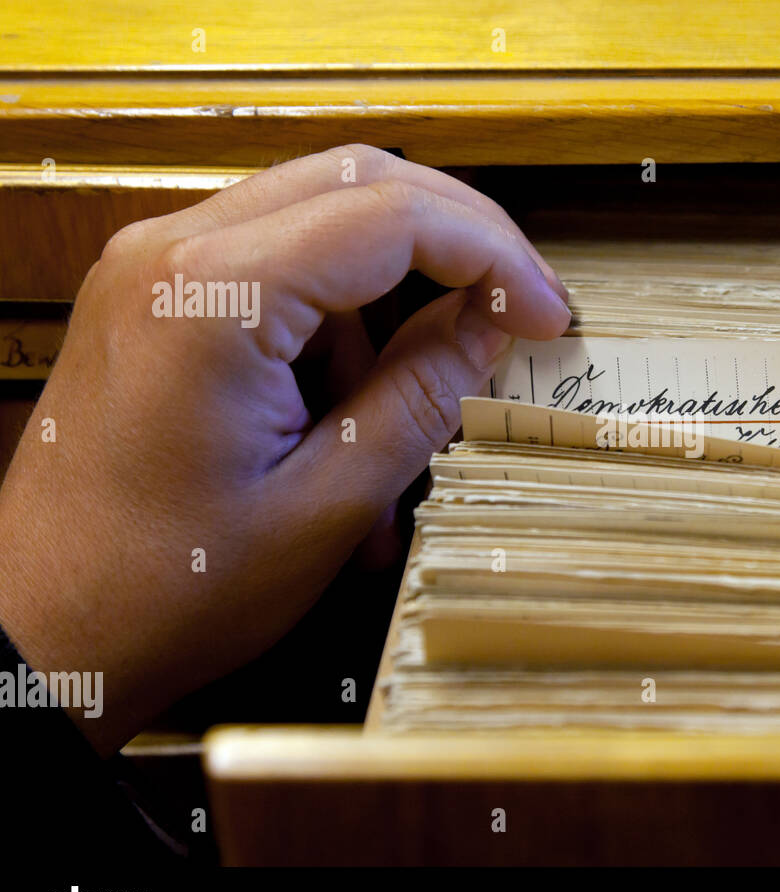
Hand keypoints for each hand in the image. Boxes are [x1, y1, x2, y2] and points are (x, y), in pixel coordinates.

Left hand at [0, 145, 569, 754]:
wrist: (45, 633)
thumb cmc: (160, 587)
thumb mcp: (325, 503)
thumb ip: (421, 396)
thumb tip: (491, 322)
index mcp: (212, 295)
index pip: (393, 217)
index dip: (494, 257)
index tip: (546, 312)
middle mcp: (171, 254)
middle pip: (358, 185)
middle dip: (457, 243)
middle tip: (517, 310)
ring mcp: (155, 271)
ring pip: (322, 227)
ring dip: (392, 307)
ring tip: (407, 422)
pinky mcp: (157, 301)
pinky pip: (278, 277)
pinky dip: (338, 336)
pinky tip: (346, 428)